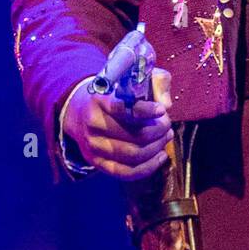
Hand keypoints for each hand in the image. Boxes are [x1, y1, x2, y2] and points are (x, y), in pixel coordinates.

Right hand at [61, 67, 176, 179]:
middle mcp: (93, 123)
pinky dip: (147, 167)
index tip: (162, 110)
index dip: (148, 111)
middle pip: (135, 136)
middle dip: (159, 131)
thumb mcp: (134, 77)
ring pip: (133, 155)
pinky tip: (160, 156)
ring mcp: (93, 145)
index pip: (124, 109)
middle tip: (166, 125)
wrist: (81, 110)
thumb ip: (156, 82)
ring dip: (156, 148)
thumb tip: (166, 105)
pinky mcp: (96, 162)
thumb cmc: (115, 93)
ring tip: (165, 137)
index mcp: (99, 99)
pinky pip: (125, 172)